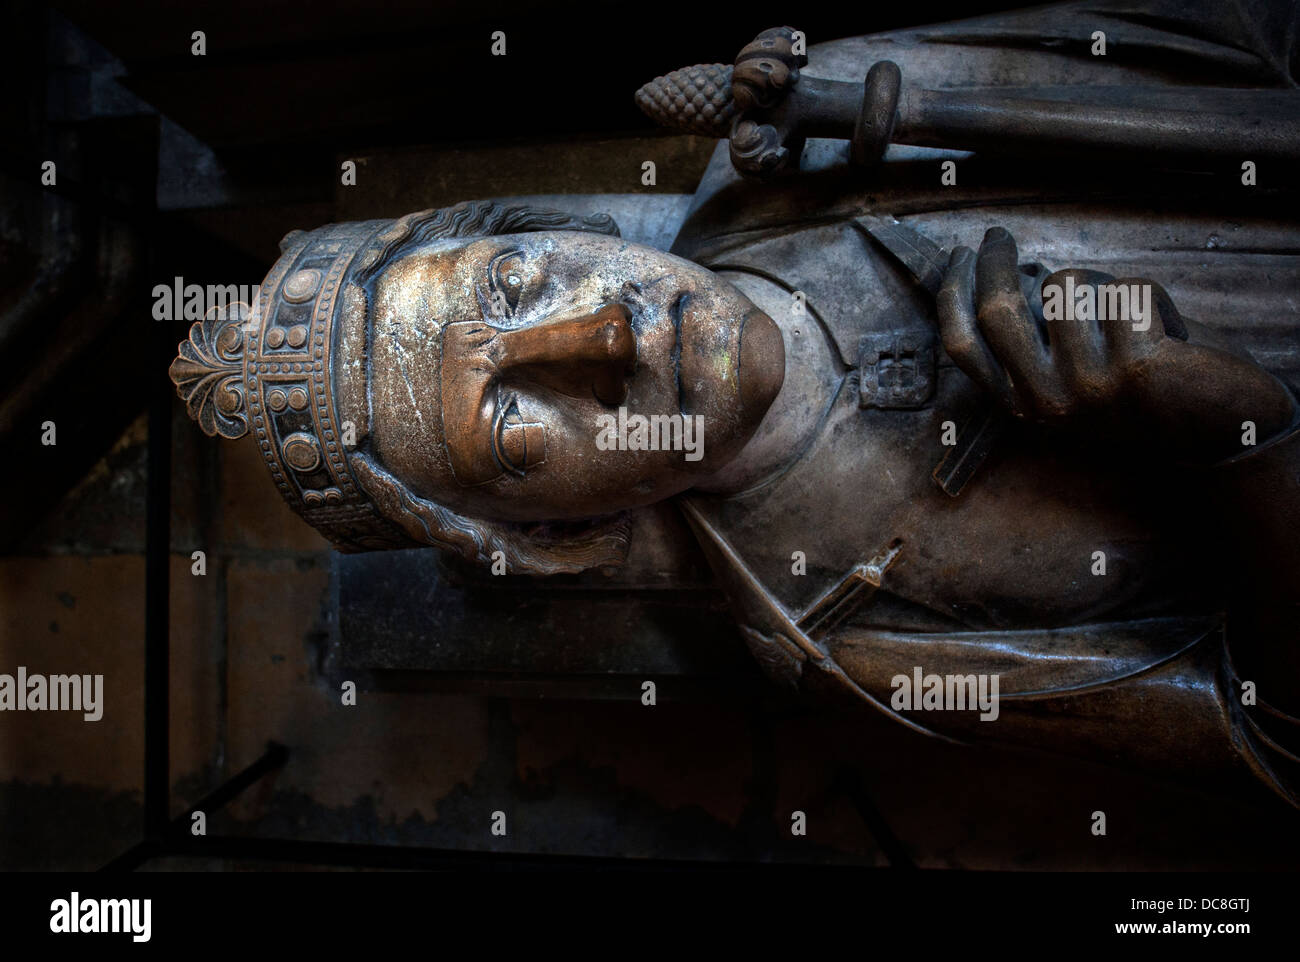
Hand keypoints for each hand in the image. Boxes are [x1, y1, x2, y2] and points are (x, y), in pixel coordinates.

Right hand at [937, 227, 1296, 461]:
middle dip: (994, 261)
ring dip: (1100, 284)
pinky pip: (1127, 290)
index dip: (954, 291)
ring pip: (1066, 287)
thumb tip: (1010, 276)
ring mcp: (1088, 383)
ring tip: (1128, 315)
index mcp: (1022, 404)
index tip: (960, 256)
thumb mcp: (1072, 378)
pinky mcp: (1135, 364)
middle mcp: (1046, 399)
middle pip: (997, 308)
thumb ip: (1038, 342)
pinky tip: (1169, 331)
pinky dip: (1155, 298)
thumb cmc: (1146, 394)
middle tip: (1000, 238)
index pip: (962, 343)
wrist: (1221, 434)